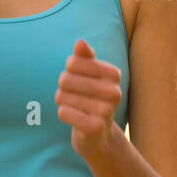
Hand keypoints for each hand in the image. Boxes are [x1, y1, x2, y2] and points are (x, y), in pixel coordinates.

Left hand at [55, 38, 121, 157]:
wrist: (98, 134)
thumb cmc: (90, 97)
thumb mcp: (89, 75)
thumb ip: (85, 57)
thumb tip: (80, 43)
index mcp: (114, 74)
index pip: (73, 61)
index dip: (68, 70)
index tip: (76, 78)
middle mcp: (114, 91)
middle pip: (65, 79)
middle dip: (62, 87)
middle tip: (71, 95)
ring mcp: (107, 111)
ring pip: (62, 96)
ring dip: (62, 102)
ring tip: (72, 106)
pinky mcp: (95, 127)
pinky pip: (64, 112)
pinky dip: (62, 113)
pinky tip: (71, 116)